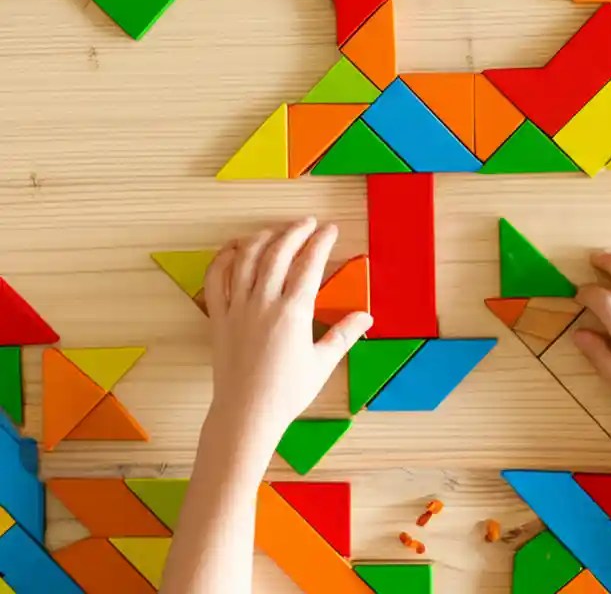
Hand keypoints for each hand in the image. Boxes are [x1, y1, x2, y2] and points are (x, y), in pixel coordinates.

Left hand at [201, 218, 371, 445]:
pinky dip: (224, 258)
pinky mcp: (219, 317)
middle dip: (295, 231)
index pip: (309, 264)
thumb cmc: (287, 392)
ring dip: (263, 238)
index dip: (321, 242)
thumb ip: (344, 334)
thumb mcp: (323, 363)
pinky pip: (217, 279)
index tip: (330, 230)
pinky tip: (235, 248)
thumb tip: (367, 316)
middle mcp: (264, 303)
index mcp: (293, 312)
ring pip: (247, 259)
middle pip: (278, 253)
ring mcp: (237, 308)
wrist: (246, 413)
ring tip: (277, 230)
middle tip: (308, 223)